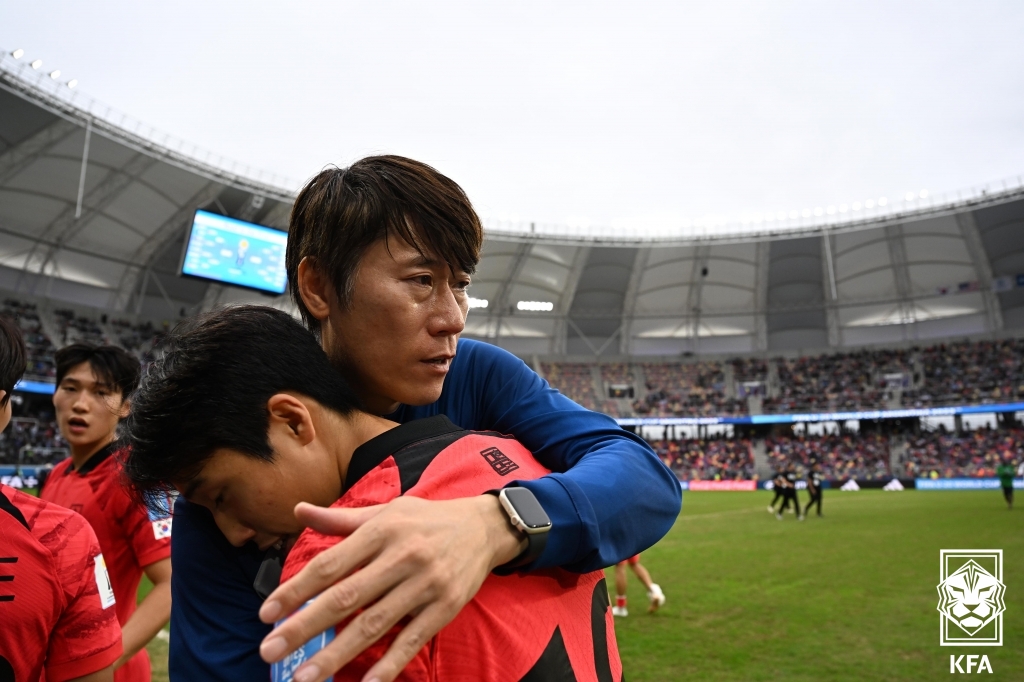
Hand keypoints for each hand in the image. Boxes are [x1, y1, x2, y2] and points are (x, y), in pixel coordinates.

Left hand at [258, 494, 525, 681]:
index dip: (296, 590)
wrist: (485, 527)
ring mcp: (425, 584)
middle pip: (346, 597)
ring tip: (305, 676)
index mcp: (382, 530)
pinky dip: (388, 665)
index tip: (265, 614)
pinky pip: (412, 641)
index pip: (330, 563)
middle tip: (269, 649)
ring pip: (374, 624)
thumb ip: (341, 519)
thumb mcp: (386, 511)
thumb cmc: (426, 519)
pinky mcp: (445, 608)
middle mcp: (402, 557)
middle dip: (304, 625)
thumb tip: (299, 510)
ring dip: (336, 653)